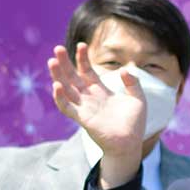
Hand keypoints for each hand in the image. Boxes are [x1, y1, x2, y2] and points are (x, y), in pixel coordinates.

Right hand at [46, 43, 156, 176]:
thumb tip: (125, 69)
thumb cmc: (134, 124)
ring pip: (66, 89)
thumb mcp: (138, 98)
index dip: (83, 59)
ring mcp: (85, 108)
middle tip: (57, 49)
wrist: (130, 144)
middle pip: (73, 77)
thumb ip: (133, 83)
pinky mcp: (83, 119)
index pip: (87, 71)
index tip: (82, 45)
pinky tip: (57, 85)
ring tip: (52, 61)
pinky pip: (67, 108)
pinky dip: (60, 98)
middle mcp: (90, 98)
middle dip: (65, 63)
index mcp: (101, 91)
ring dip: (58, 76)